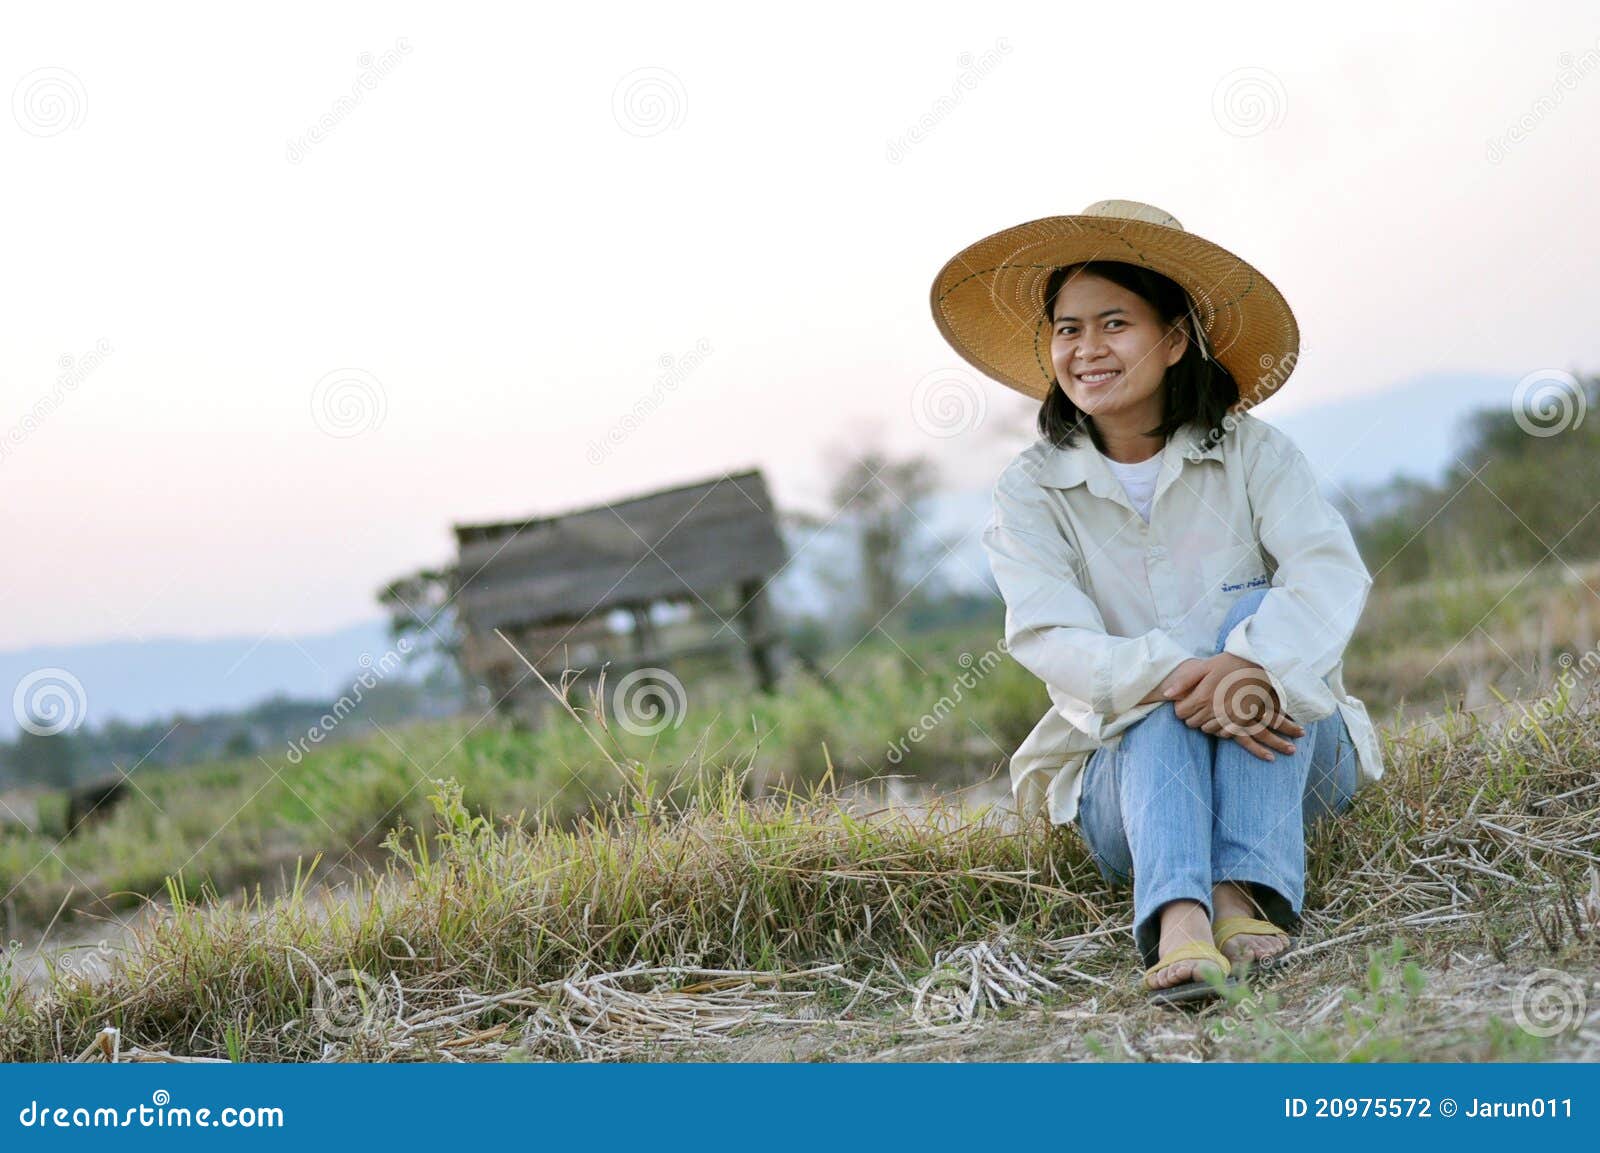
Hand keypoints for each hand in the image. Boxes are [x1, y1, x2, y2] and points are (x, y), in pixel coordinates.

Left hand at [1156, 655, 1304, 761]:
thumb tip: (1167, 695)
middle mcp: (1214, 710)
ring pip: (1206, 730)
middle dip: (1192, 714)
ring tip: (1212, 708)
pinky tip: (1223, 716)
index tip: (1188, 699)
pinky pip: (1224, 734)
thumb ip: (1184, 681)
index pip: (1180, 713)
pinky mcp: (1242, 723)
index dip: (1182, 706)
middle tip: (1200, 703)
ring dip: (1205, 722)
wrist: (1261, 667)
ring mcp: (1229, 718)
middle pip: (1192, 723)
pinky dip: (1221, 728)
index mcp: (1203, 696)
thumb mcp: (1205, 666)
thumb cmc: (1230, 664)